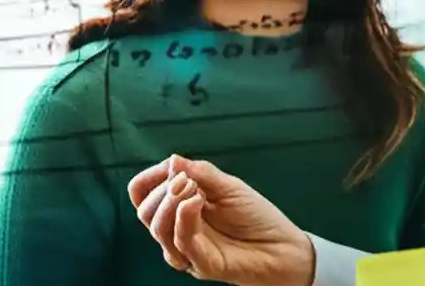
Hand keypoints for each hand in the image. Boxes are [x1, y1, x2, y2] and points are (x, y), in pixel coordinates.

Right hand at [128, 154, 315, 285]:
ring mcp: (188, 250)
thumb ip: (200, 173)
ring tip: (193, 188)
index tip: (170, 168)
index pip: (143, 195)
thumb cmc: (256, 217)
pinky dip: (184, 218)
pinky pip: (182, 243)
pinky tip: (195, 201)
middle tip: (187, 180)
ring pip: (158, 229)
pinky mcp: (203, 264)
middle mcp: (177, 231)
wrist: (282, 246)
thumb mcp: (228, 185)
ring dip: (170, 202)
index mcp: (179, 209)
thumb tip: (172, 160)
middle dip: (161, 191)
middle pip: (145, 213)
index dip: (148, 179)